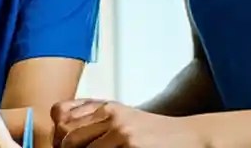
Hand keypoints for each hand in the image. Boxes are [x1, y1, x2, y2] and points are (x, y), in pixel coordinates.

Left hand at [52, 99, 201, 147]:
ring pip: (79, 146)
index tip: (61, 144)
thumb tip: (63, 132)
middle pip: (66, 132)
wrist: (193, 137)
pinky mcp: (130, 144)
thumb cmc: (158, 133)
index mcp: (105, 106)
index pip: (60, 113)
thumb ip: (95, 119)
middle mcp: (110, 114)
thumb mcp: (124, 118)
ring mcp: (120, 129)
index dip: (56, 132)